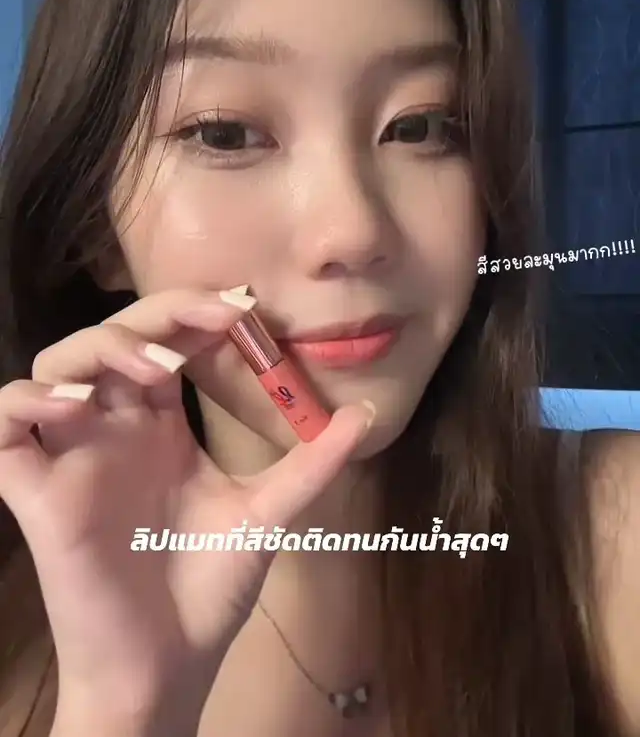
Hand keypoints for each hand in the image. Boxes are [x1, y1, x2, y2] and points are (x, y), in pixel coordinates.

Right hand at [0, 289, 373, 732]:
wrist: (169, 663)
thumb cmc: (210, 589)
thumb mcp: (268, 514)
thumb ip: (312, 463)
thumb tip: (366, 411)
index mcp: (162, 425)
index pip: (165, 343)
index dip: (193, 315)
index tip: (241, 310)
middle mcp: (115, 428)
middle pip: (112, 339)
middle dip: (152, 318)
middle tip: (206, 324)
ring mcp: (73, 454)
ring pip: (53, 367)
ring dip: (96, 350)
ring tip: (152, 372)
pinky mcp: (35, 491)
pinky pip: (5, 423)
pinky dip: (24, 401)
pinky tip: (72, 406)